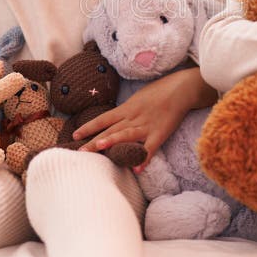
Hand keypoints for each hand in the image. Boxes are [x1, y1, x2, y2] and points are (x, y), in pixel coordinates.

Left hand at [73, 67, 215, 170]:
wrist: (181, 88)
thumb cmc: (160, 91)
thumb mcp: (139, 98)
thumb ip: (127, 109)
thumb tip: (115, 118)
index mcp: (127, 108)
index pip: (104, 119)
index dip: (89, 126)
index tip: (75, 135)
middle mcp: (134, 117)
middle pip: (111, 130)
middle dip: (94, 141)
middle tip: (79, 152)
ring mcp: (147, 125)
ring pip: (126, 135)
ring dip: (113, 142)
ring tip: (100, 149)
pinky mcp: (161, 132)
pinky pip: (150, 147)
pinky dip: (144, 157)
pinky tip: (137, 168)